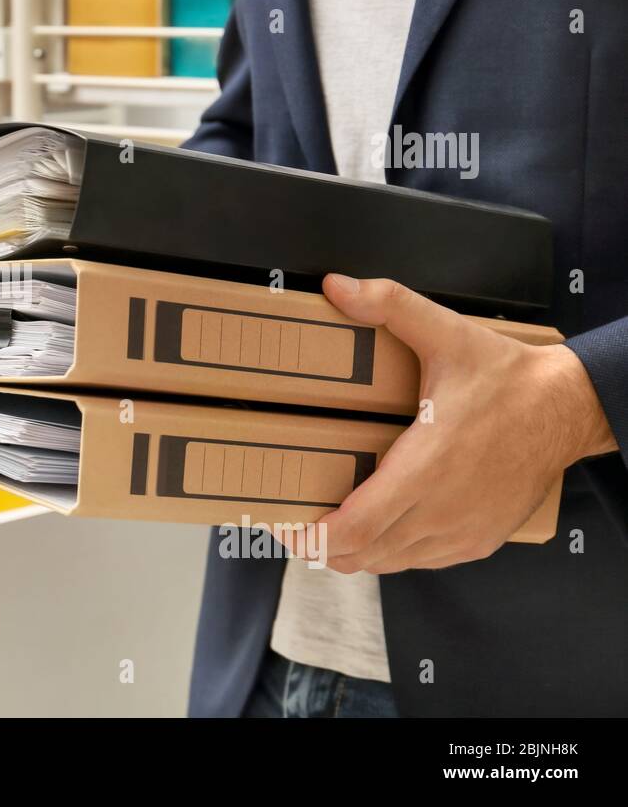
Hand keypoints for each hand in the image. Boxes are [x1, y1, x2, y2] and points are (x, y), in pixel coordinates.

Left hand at [297, 274, 615, 573]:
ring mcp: (461, 533)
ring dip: (356, 550)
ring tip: (331, 522)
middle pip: (362, 556)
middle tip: (296, 520)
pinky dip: (392, 551)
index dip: (312, 537)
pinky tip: (379, 524)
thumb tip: (337, 287)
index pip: (354, 529)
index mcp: (424, 469)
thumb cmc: (506, 378)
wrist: (567, 409)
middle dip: (321, 545)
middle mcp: (441, 511)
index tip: (284, 524)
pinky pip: (421, 562)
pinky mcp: (477, 541)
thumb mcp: (445, 331)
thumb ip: (388, 305)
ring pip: (390, 563)